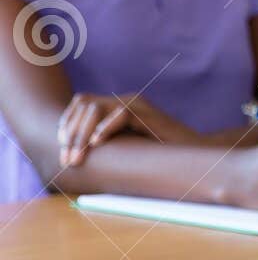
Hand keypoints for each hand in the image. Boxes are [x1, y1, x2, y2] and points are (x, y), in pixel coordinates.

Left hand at [57, 93, 200, 166]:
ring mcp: (138, 105)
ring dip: (81, 134)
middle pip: (83, 104)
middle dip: (70, 133)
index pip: (81, 102)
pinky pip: (121, 114)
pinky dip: (105, 129)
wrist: (193, 155)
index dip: (66, 123)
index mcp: (119, 106)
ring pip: (96, 108)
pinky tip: (98, 144)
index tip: (62, 148)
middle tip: (68, 159)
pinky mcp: (149, 115)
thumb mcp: (125, 146)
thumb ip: (106, 142)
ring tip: (78, 157)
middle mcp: (127, 100)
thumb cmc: (158, 156)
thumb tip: (74, 153)